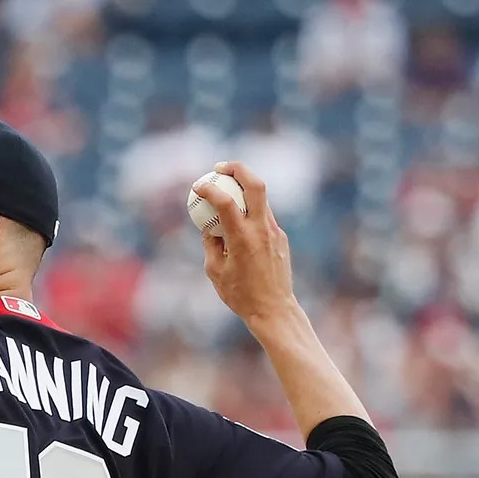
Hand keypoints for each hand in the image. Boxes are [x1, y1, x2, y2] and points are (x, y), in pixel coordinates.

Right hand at [196, 161, 298, 331]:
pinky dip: (249, 210)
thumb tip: (207, 226)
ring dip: (243, 188)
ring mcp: (274, 232)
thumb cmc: (240, 295)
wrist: (273, 310)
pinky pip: (263, 216)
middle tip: (220, 167)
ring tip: (227, 189)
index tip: (197, 186)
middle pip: (255, 184)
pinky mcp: (280, 237)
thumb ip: (210, 244)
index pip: (226, 203)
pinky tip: (238, 218)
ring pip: (261, 198)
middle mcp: (262, 230)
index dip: (210, 189)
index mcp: (243, 239)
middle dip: (238, 169)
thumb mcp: (215, 271)